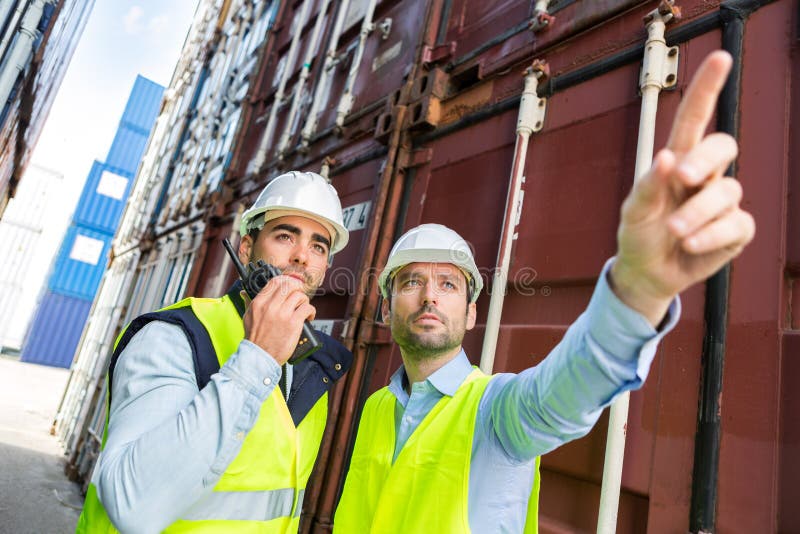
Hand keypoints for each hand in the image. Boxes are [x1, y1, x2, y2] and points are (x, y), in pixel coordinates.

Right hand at [242, 275, 315, 364]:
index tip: (291, 286)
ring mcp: (282, 314)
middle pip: (289, 285)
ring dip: (304, 301)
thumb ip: (248, 303)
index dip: (286, 281)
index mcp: (259, 303)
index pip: (275, 282)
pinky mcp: (293, 323)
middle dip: (297, 289)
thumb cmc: (255, 339)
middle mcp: (270, 306)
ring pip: (299, 295)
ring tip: (303, 309)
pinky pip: (307, 308)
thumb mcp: (247, 318)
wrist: (260, 357)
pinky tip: (308, 317)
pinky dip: (311, 311)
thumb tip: (244, 292)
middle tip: (299, 297)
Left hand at [610, 50, 755, 325]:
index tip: (720, 57)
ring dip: (698, 212)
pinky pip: (736, 224)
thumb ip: (648, 185)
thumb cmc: (639, 235)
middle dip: (706, 158)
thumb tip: (667, 157)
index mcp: (677, 162)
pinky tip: (690, 244)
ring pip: (727, 190)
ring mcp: (721, 203)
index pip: (694, 119)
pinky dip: (710, 235)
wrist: (646, 274)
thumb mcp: (633, 211)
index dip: (707, 88)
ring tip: (674, 231)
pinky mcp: (734, 230)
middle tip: (682, 177)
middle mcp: (703, 177)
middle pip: (722, 146)